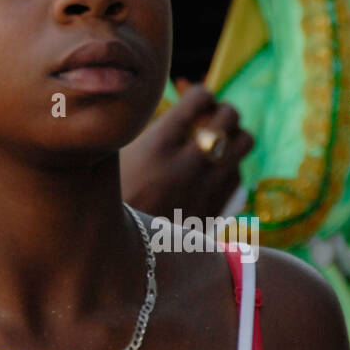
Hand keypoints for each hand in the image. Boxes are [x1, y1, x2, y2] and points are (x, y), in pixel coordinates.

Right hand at [119, 80, 254, 219]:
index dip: (199, 93)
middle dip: (220, 110)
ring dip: (232, 136)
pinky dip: (228, 167)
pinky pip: (237, 175)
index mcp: (158, 144)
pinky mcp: (215, 210)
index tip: (190, 102)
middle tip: (206, 118)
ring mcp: (207, 187)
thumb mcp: (113, 160)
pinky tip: (209, 172)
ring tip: (213, 143)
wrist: (115, 256)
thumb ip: (144, 133)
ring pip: (244, 143)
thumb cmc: (105, 202)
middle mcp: (188, 163)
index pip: (201, 96)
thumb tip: (167, 110)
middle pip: (231, 116)